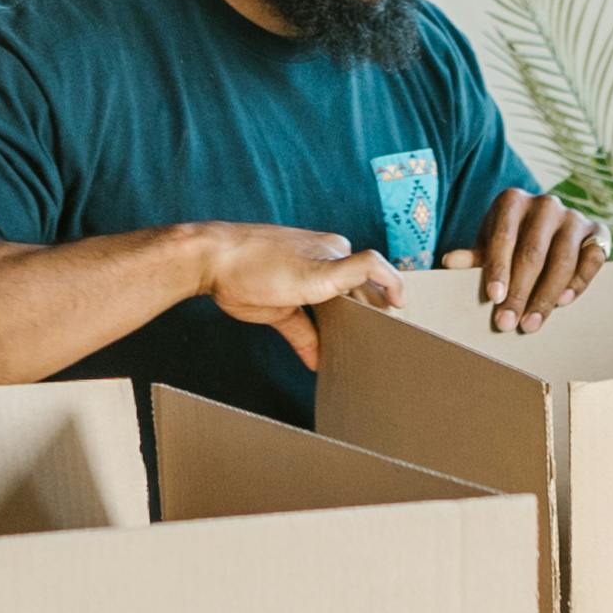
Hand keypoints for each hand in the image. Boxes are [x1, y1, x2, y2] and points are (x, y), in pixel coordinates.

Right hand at [203, 219, 380, 368]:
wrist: (213, 258)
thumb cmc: (239, 277)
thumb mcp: (278, 311)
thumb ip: (304, 333)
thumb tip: (317, 361)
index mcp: (322, 255)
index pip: (357, 281)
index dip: (370, 307)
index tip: (375, 331)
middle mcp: (331, 250)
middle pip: (369, 285)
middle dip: (379, 314)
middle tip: (387, 344)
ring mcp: (330, 256)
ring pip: (373, 282)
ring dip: (383, 310)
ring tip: (389, 337)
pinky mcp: (325, 268)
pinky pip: (369, 267)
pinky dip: (389, 282)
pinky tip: (400, 302)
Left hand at [449, 192, 609, 332]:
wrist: (547, 228)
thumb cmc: (509, 240)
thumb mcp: (488, 244)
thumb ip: (474, 256)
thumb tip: (450, 263)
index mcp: (512, 200)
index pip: (504, 236)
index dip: (498, 268)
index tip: (493, 298)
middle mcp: (546, 204)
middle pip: (533, 253)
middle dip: (520, 292)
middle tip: (507, 323)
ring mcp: (574, 216)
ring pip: (563, 259)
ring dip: (546, 296)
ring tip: (530, 324)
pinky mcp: (598, 232)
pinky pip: (592, 260)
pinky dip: (579, 282)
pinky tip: (563, 302)